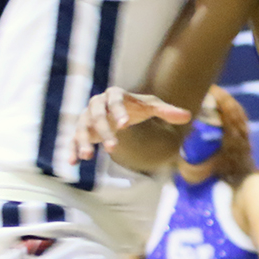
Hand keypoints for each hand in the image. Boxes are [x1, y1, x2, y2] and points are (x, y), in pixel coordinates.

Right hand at [73, 86, 191, 159]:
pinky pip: (72, 139)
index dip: (119, 112)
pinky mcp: (81, 130)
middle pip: (97, 116)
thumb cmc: (134, 106)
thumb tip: (188, 116)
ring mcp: (86, 117)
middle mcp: (97, 104)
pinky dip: (71, 150)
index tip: (126, 125)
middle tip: (113, 148)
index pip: (115, 100)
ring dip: (83, 141)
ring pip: (82, 128)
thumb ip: (166, 111)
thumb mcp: (150, 107)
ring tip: (88, 157)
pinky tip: (72, 163)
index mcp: (114, 95)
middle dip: (104, 131)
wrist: (115, 110)